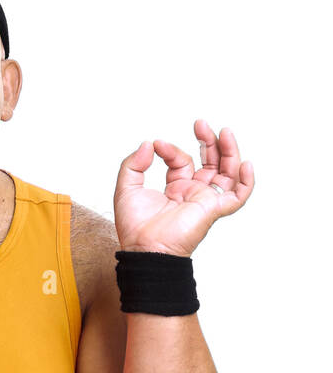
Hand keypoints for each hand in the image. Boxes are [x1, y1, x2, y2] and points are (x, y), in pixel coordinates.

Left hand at [113, 119, 253, 255]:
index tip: (157, 146)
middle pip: (210, 162)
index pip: (181, 161)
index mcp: (175, 189)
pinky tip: (245, 164)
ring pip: (227, 173)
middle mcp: (192, 193)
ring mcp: (205, 200)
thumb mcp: (126, 188)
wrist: (144, 249)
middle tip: (200, 124)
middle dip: (208, 142)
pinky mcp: (214, 209)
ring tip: (224, 132)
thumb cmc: (135, 227)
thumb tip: (148, 143)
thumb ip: (133, 164)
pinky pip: (238, 196)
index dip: (171, 150)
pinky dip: (246, 181)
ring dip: (228, 152)